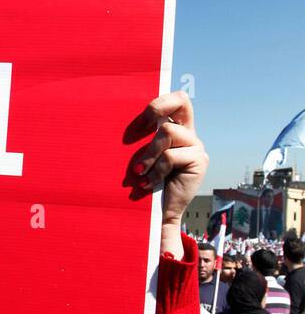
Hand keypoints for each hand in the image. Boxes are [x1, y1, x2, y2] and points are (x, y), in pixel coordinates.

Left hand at [124, 91, 207, 250]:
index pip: (176, 99)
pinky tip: (147, 183)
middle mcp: (188, 133)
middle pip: (181, 100)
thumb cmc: (144, 182)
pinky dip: (154, 171)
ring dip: (148, 153)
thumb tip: (113, 119)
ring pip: (168, 132)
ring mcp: (195, 146)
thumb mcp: (141, 157)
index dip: (156, 103)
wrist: (161, 214)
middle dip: (156, 107)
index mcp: (176, 127)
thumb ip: (140, 140)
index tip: (136, 124)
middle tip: (141, 127)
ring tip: (140, 171)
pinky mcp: (199, 160)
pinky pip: (170, 156)